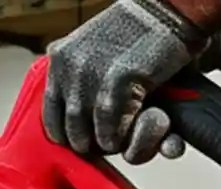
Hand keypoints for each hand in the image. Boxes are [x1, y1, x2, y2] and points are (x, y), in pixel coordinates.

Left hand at [42, 0, 207, 163]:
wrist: (171, 9)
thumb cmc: (141, 32)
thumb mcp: (94, 49)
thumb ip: (81, 78)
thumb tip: (76, 116)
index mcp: (59, 57)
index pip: (50, 112)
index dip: (68, 132)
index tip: (86, 138)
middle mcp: (68, 65)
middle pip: (66, 127)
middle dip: (87, 142)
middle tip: (106, 144)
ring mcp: (89, 73)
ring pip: (84, 132)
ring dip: (104, 143)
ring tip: (121, 140)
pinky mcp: (116, 80)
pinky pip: (108, 128)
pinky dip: (120, 137)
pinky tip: (133, 131)